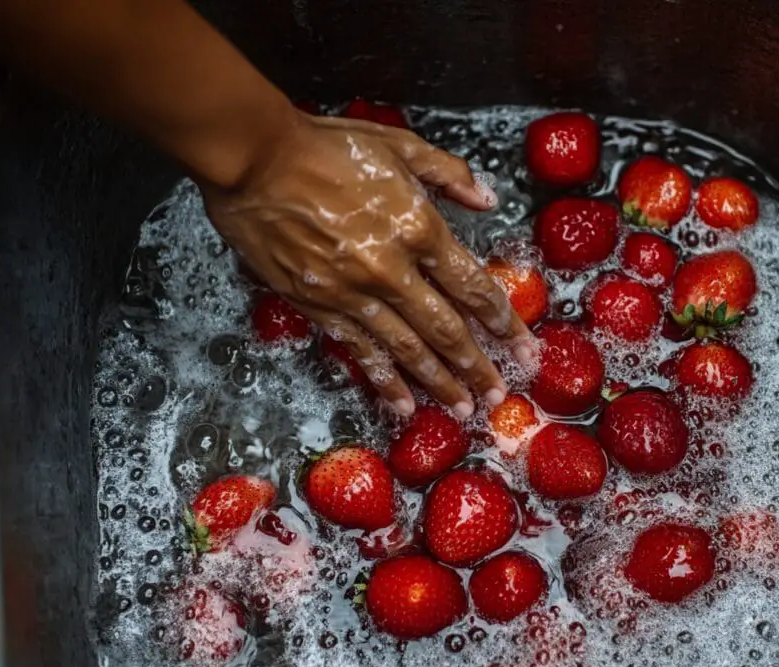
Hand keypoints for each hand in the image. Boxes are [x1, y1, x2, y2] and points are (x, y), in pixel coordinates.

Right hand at [203, 110, 534, 416]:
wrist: (254, 160)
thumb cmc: (325, 147)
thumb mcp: (399, 144)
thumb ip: (449, 173)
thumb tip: (488, 199)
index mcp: (419, 227)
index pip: (473, 287)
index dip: (503, 322)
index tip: (524, 347)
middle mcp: (393, 269)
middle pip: (447, 330)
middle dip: (478, 367)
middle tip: (499, 395)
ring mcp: (354, 293)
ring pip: (408, 350)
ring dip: (439, 383)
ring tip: (463, 409)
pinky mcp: (319, 306)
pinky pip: (360, 351)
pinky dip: (384, 381)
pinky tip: (403, 405)